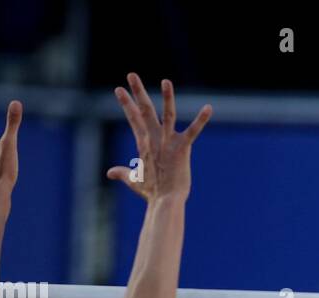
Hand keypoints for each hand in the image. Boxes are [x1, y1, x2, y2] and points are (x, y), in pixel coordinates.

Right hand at [107, 74, 211, 201]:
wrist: (165, 202)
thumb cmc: (152, 193)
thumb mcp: (134, 180)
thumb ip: (123, 173)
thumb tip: (110, 172)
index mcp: (144, 144)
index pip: (133, 119)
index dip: (126, 104)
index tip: (119, 90)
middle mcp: (154, 139)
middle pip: (144, 111)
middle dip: (137, 92)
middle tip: (131, 74)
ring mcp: (168, 142)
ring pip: (167, 115)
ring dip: (167, 97)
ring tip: (166, 81)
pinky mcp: (182, 148)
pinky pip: (193, 131)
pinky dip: (201, 120)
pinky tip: (209, 108)